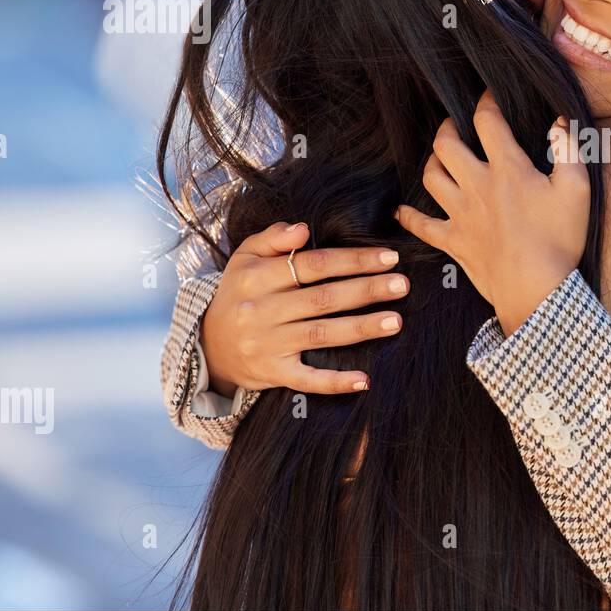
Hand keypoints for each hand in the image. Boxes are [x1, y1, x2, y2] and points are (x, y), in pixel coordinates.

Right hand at [198, 221, 408, 396]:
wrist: (208, 344)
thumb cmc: (240, 292)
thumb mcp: (245, 257)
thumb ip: (273, 238)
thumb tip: (303, 228)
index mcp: (257, 277)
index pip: (313, 264)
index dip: (353, 260)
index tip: (388, 258)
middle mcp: (261, 310)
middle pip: (323, 298)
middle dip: (367, 290)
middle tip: (402, 285)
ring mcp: (267, 344)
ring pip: (322, 335)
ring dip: (361, 328)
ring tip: (396, 321)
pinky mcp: (272, 373)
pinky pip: (306, 380)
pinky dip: (335, 382)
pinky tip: (364, 379)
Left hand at [394, 90, 588, 334]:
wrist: (536, 290)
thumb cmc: (560, 240)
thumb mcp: (576, 190)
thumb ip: (568, 150)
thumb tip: (558, 122)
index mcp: (507, 169)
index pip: (487, 122)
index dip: (485, 101)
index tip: (488, 95)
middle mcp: (477, 186)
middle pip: (446, 144)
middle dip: (447, 127)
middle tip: (454, 123)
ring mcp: (460, 214)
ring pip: (431, 177)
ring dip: (432, 162)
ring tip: (440, 158)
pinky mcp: (453, 241)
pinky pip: (422, 226)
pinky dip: (409, 217)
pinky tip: (402, 212)